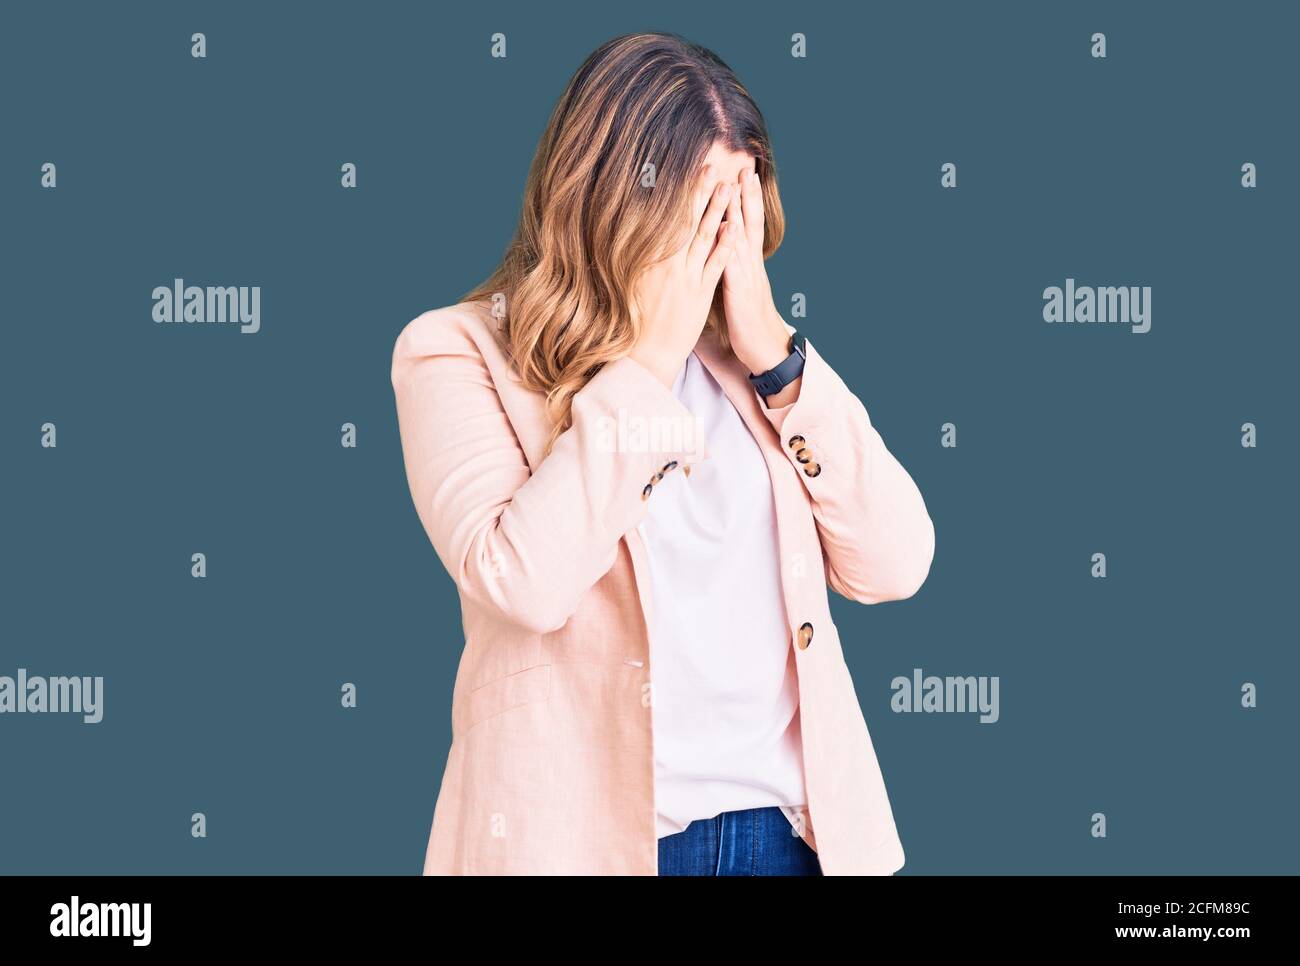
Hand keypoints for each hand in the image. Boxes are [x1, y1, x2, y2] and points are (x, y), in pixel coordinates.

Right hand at [630, 166, 739, 387]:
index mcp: (649, 258)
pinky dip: (724, 246)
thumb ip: (637, 258)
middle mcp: (667, 263)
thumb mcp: (631, 283)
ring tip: (727, 186)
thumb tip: (633, 232)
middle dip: (699, 192)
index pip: (665, 218)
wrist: (644, 355)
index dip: (676, 194)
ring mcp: (685, 278)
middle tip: (710, 166)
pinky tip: (733, 227)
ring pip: (703, 237)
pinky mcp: (699, 294)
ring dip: (715, 210)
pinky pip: (714, 266)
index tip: (683, 170)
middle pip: (686, 221)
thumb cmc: (634, 320)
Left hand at [720, 168, 798, 400]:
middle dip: (746, 194)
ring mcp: (746, 276)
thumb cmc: (748, 325)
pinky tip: (726, 227)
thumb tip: (722, 256)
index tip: (742, 175)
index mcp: (748, 264)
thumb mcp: (739, 292)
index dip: (746, 200)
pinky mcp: (739, 292)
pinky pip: (732, 263)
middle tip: (745, 166)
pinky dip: (729, 243)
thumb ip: (731, 271)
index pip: (748, 225)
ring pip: (742, 236)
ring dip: (739, 209)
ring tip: (737, 184)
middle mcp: (750, 265)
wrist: (765, 351)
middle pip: (749, 222)